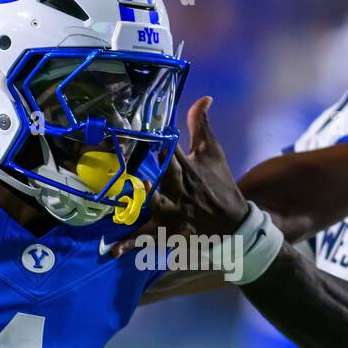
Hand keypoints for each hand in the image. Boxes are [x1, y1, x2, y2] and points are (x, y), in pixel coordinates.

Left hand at [110, 97, 249, 255]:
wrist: (234, 223)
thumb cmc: (220, 184)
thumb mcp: (213, 152)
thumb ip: (201, 125)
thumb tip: (203, 97)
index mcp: (189, 166)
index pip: (171, 149)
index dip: (156, 140)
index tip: (136, 130)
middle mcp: (181, 188)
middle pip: (162, 176)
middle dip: (146, 172)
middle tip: (123, 167)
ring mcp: (175, 212)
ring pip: (154, 208)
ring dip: (140, 207)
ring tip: (123, 208)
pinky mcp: (171, 232)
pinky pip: (149, 238)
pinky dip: (131, 245)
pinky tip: (113, 250)